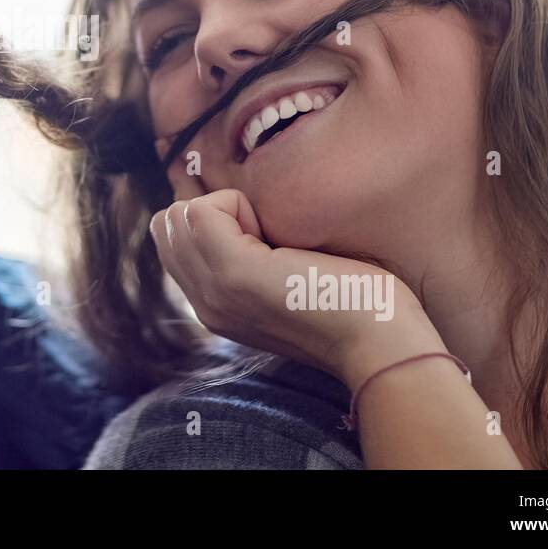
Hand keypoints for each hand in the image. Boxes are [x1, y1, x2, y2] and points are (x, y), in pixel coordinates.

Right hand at [150, 143, 444, 390]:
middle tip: (264, 234)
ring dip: (224, 207)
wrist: (379, 344)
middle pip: (167, 225)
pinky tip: (273, 235)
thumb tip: (240, 218)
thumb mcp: (285, 283)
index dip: (211, 221)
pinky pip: (202, 210)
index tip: (261, 238)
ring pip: (178, 215)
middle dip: (211, 210)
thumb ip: (251, 259)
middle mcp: (204, 303)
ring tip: (268, 235)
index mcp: (215, 306)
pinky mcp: (233, 273)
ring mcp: (214, 290)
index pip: (172, 240)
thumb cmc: (353, 304)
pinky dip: (236, 204)